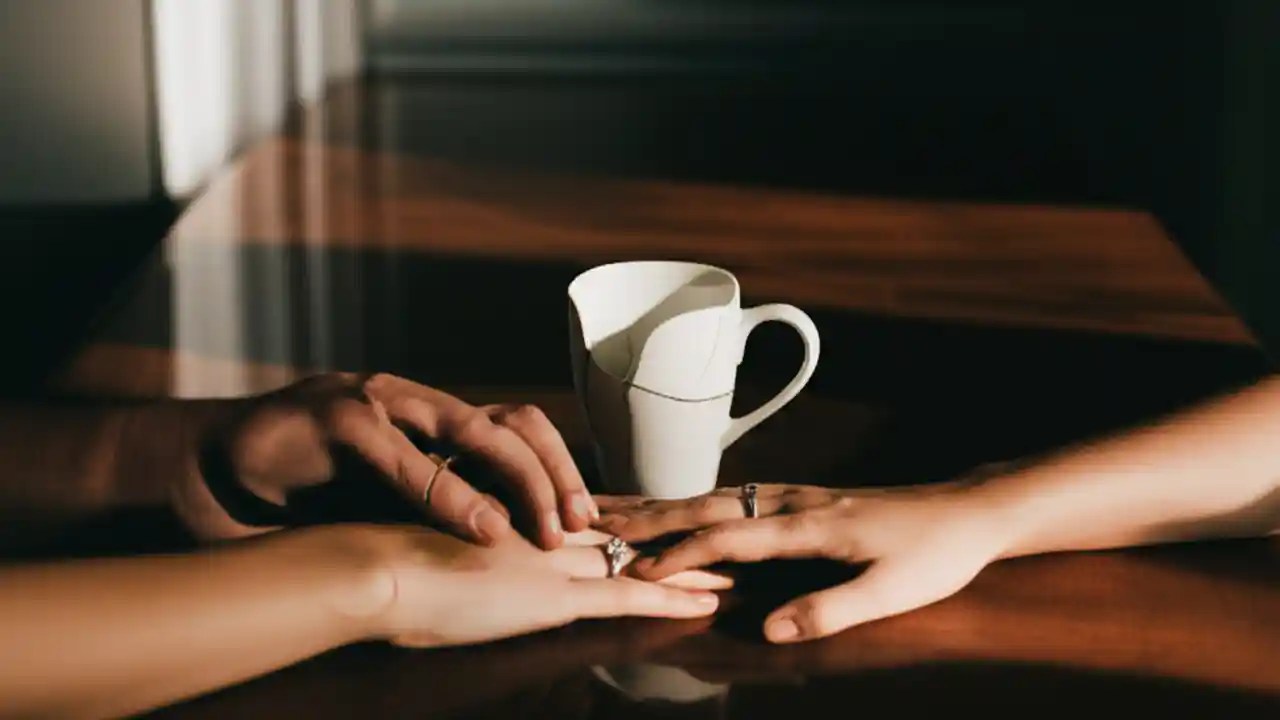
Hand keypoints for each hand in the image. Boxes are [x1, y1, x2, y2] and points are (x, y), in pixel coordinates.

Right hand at [185, 373, 593, 547]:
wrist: (220, 465)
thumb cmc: (312, 487)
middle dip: (553, 474)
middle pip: (513, 422)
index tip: (587, 517)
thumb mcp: (391, 499)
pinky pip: (403, 455)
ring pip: (473, 427)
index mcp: (435, 421)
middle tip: (576, 524)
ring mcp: (380, 401)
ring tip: (541, 528)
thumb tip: (514, 544)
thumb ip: (442, 507)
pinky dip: (445, 491)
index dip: (559, 467)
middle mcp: (418, 403)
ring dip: (517, 479)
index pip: (519, 428)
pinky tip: (477, 524)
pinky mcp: (337, 418)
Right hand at [338, 525, 727, 648]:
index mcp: (518, 521)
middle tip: (716, 528)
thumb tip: (456, 564)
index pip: (585, 517)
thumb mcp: (430, 553)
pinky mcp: (556, 598)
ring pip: (638, 561)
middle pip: (624, 532)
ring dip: (688, 567)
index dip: (626, 516)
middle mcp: (545, 533)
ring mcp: (555, 563)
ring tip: (733, 565)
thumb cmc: (384, 564)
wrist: (373, 567)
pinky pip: (627, 599)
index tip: (657, 513)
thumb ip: (458, 555)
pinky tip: (706, 601)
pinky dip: (669, 600)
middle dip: (671, 534)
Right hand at [595, 482, 1010, 642]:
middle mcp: (794, 502)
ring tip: (620, 511)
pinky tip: (681, 508)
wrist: (967, 511)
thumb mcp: (891, 592)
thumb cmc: (934, 555)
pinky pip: (735, 497)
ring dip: (665, 504)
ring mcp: (797, 495)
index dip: (680, 556)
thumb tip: (766, 630)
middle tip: (596, 523)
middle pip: (708, 505)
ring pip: (716, 496)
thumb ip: (829, 609)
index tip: (635, 573)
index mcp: (810, 526)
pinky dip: (695, 502)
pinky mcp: (803, 498)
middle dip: (650, 516)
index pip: (728, 538)